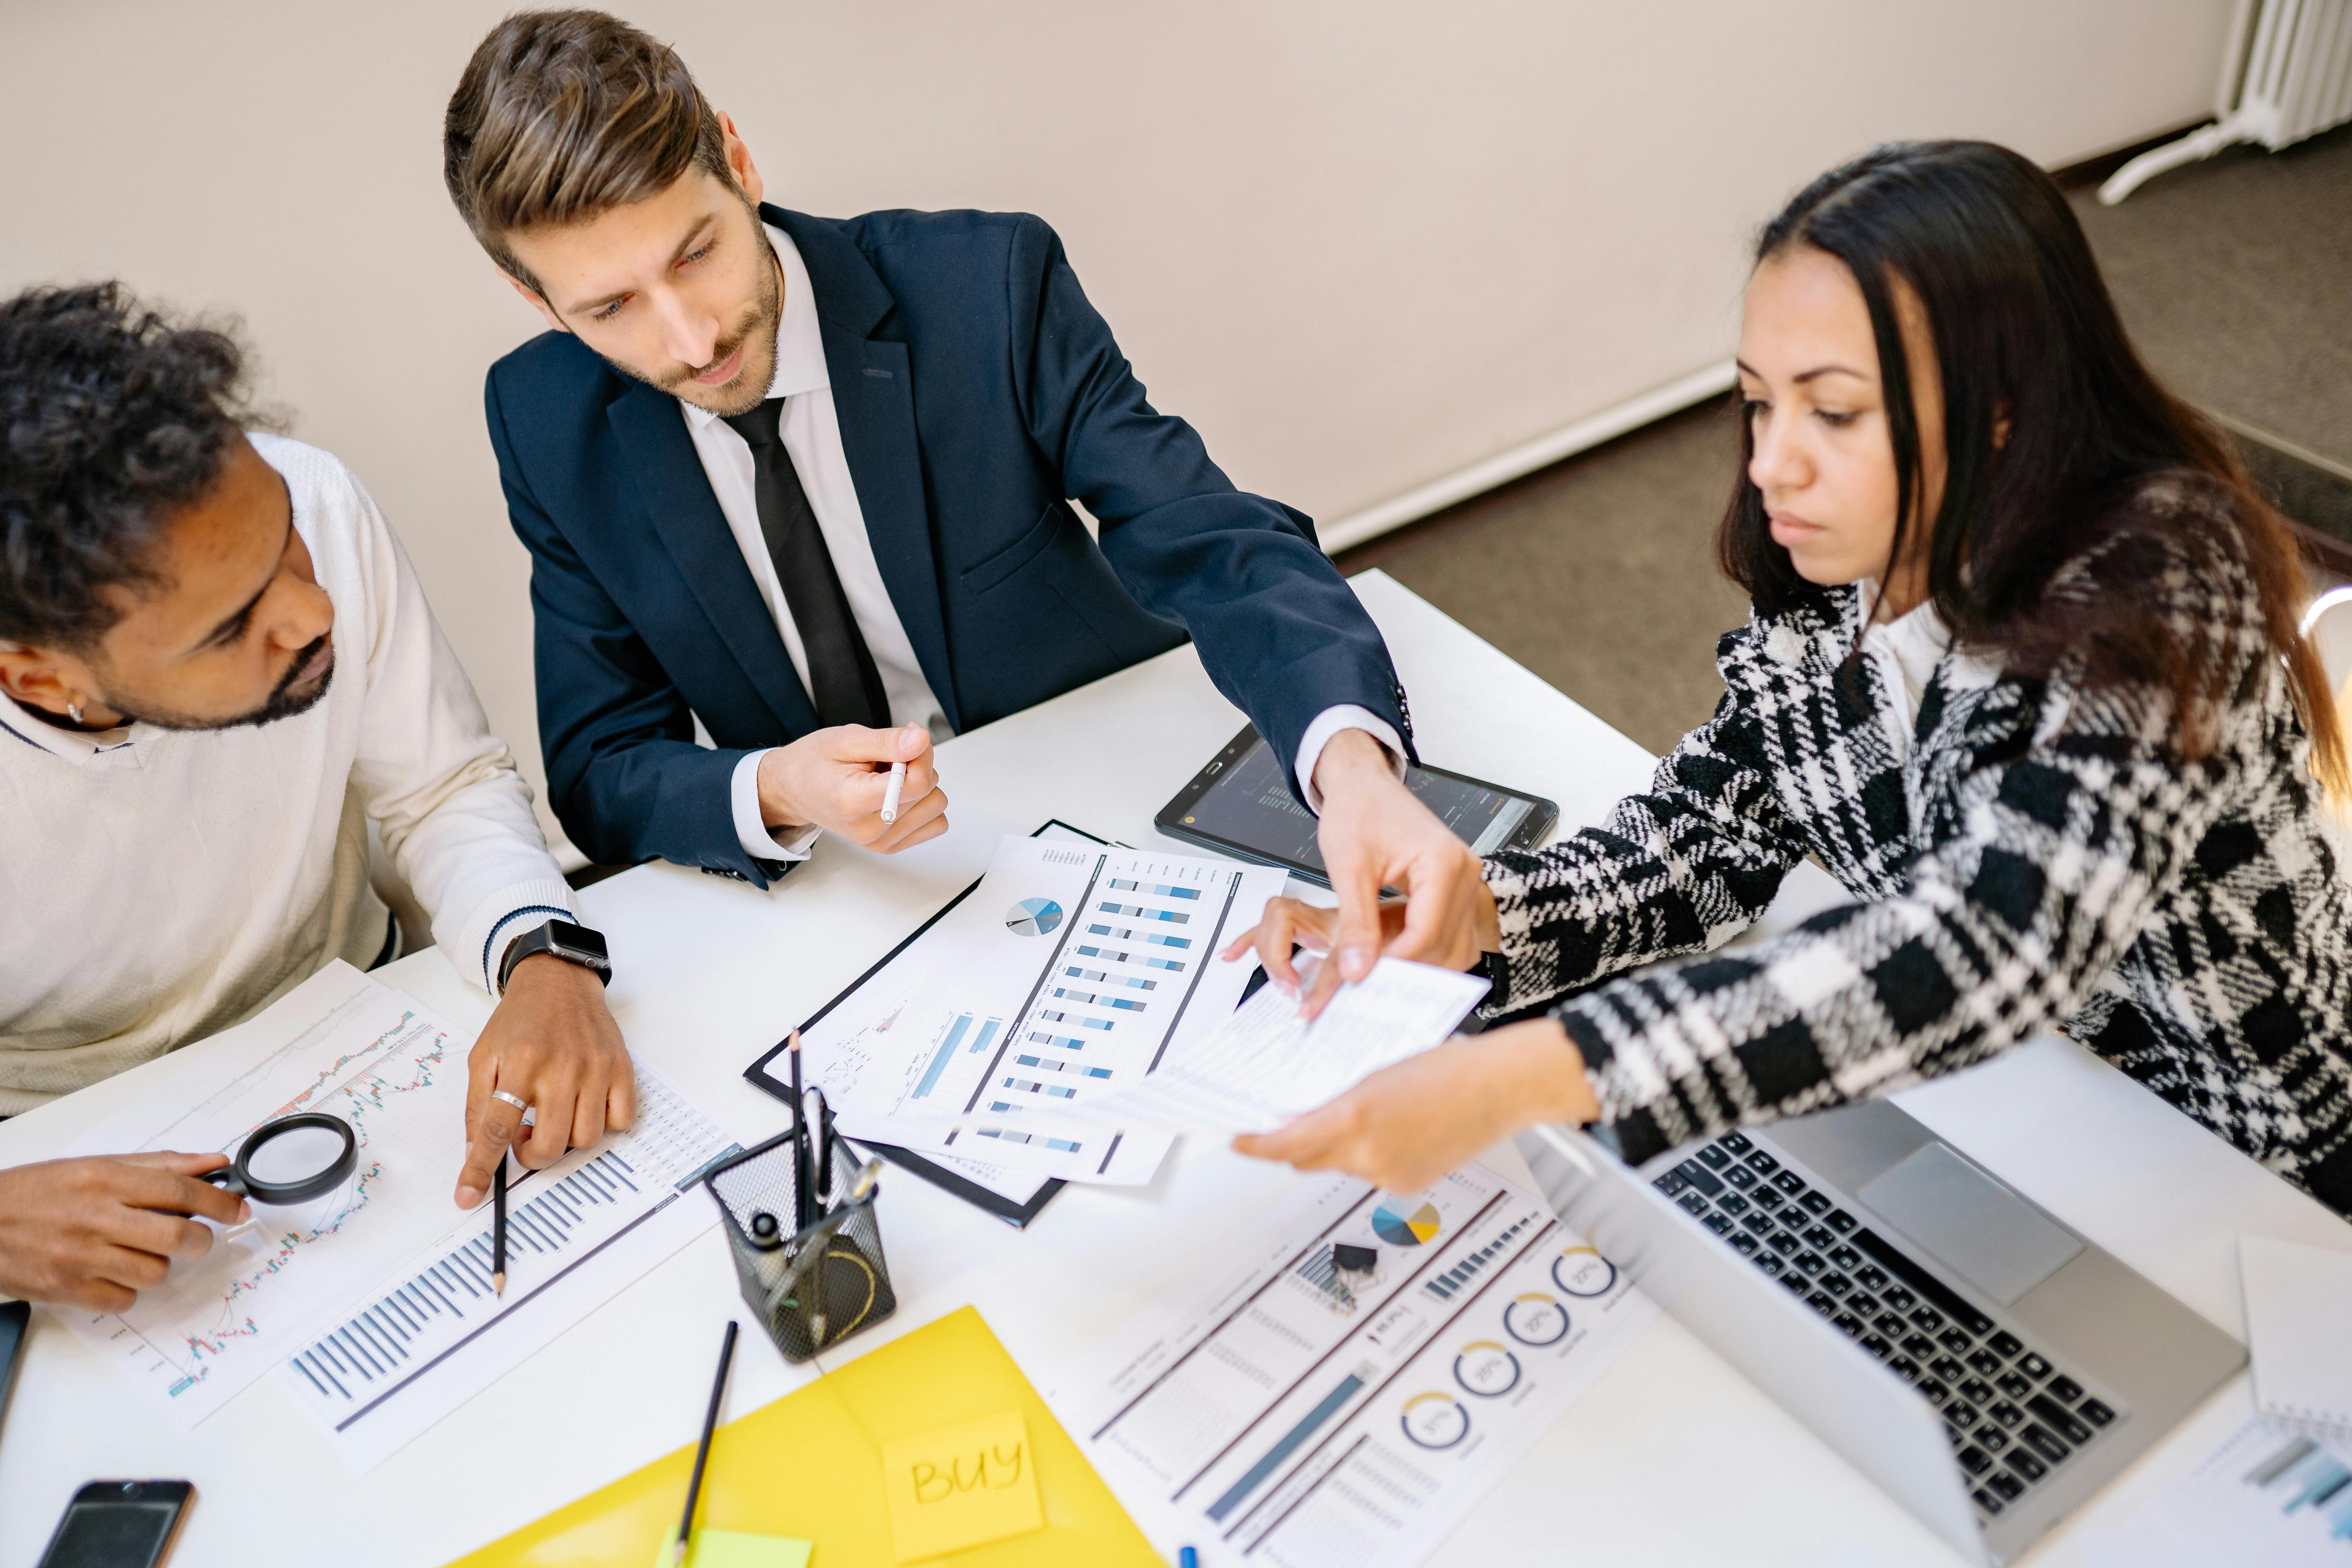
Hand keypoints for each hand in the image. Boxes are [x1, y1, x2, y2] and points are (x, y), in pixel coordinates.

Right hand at [0, 1153, 248, 1311]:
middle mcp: (94, 1218)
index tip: (237, 1209)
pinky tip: (114, 1271)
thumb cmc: (36, 1192)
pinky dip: (128, 1288)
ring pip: (155, 1272)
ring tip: (139, 1250)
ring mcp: (79, 1257)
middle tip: (197, 1236)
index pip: (180, 1191)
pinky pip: (124, 1299)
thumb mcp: (96, 1165)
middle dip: (200, 1239)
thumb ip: (159, 1165)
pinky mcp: (66, 1290)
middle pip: (176, 1237)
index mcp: (104, 1180)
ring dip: (160, 1264)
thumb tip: (212, 1162)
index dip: (219, 1202)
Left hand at [456, 953, 636, 1206]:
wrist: (559, 981)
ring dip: (566, 1139)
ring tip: (553, 1116)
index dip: (480, 1169)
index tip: (468, 1196)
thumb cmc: (520, 1020)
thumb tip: (476, 1151)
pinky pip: (620, 1121)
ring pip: (587, 1138)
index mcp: (520, 1063)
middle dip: (533, 1156)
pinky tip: (583, 1106)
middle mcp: (561, 1066)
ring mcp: (596, 1068)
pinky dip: (602, 1125)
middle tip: (525, 1138)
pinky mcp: (621, 1068)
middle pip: (551, 1144)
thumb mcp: (483, 1056)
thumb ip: (477, 1105)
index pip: (496, 1128)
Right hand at [755, 722, 946, 853]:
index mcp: (854, 803)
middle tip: (886, 759)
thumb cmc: (814, 763)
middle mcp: (869, 830)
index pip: (917, 783)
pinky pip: (933, 823)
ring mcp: (880, 843)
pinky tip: (896, 793)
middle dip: (917, 767)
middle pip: (929, 794)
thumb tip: (922, 739)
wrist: (792, 790)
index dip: (921, 755)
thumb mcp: (846, 740)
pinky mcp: (889, 846)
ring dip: (919, 785)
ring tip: (886, 776)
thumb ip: (887, 741)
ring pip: (935, 807)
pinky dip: (921, 803)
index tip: (905, 739)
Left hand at [1231, 1018, 1599, 1191]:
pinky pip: (1369, 1173)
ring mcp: (1388, 1174)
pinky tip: (1393, 1127)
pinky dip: (1368, 1154)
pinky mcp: (1407, 1185)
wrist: (1501, 1086)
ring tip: (1365, 1111)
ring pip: (1338, 1165)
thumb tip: (1303, 1111)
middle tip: (1285, 1122)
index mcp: (1355, 1115)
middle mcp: (1368, 1153)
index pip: (1285, 1142)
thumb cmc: (1447, 1064)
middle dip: (1292, 1142)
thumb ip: (1336, 1095)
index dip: (1254, 1145)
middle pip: (1305, 1159)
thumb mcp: (1377, 1067)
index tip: (1236, 1140)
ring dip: (1336, 1145)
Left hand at [1233, 729, 1494, 1016]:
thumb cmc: (1358, 811)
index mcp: (1444, 860)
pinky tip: (1392, 954)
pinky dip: (1422, 951)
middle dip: (1407, 970)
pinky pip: (1448, 935)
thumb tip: (1357, 969)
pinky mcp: (1455, 890)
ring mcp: (1464, 882)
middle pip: (1445, 945)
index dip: (1396, 964)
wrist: (1363, 786)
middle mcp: (1464, 871)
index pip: (1427, 932)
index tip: (1364, 982)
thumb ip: (1356, 922)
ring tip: (1379, 971)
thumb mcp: (1348, 867)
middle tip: (1367, 986)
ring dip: (1418, 965)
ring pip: (1453, 947)